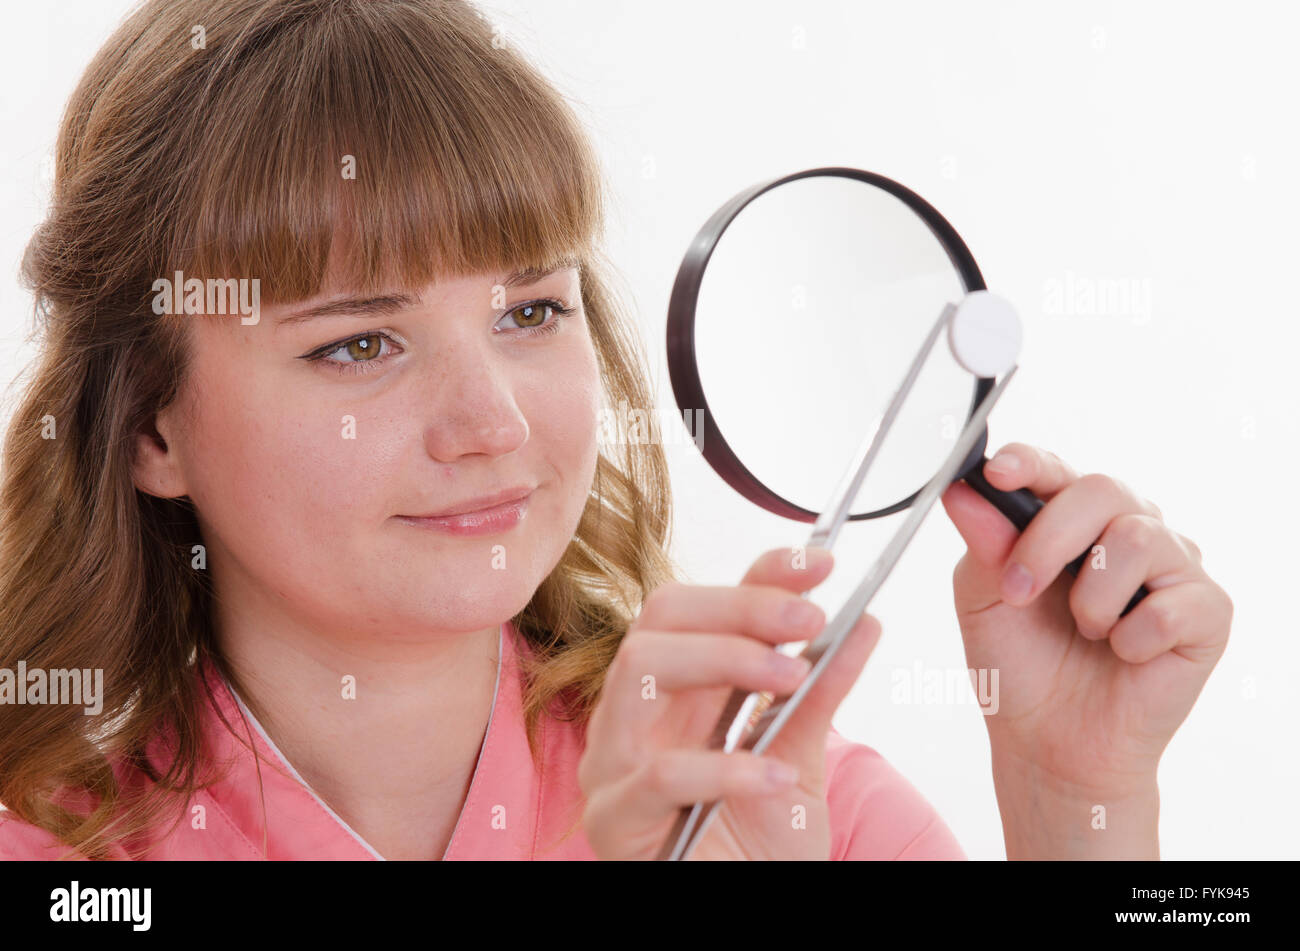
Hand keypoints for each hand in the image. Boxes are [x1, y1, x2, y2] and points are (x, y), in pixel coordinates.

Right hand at [578, 546, 880, 859]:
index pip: (698, 607)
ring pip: (639, 668)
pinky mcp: (613, 818)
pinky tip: (775, 774)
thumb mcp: (799, 760)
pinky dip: (725, 766)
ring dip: (723, 658)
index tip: (820, 563)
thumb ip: (819, 693)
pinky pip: (660, 773)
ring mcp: (613, 762)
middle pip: (659, 619)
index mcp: (673, 691)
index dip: (756, 576)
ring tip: (792, 677)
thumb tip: (862, 620)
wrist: (746, 915)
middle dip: (739, 607)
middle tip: (811, 619)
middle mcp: (634, 714)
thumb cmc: (756, 844)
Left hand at [940, 443, 1232, 812]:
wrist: (1051, 743)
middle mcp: (1126, 530)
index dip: (1029, 463)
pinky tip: (1123, 655)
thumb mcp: (984, 600)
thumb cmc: (1020, 665)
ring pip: (1138, 539)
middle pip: (1102, 489)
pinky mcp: (1208, 612)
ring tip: (1085, 633)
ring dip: (1091, 599)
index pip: (1054, 469)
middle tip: (1018, 592)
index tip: (998, 472)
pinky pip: (1172, 604)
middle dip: (1049, 540)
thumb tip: (964, 491)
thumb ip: (983, 544)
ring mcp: (1172, 567)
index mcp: (1069, 519)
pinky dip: (1132, 637)